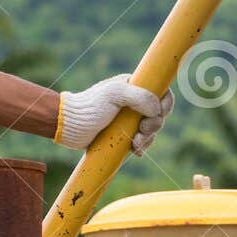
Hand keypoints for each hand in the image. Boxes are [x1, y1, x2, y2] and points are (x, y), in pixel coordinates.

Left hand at [57, 73, 173, 155]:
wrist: (70, 126)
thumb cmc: (90, 106)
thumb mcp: (114, 94)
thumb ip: (139, 96)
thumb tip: (157, 109)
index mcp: (133, 86)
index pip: (161, 92)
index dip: (165, 104)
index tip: (158, 113)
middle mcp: (134, 102)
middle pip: (159, 114)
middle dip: (154, 124)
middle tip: (142, 129)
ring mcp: (129, 119)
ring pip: (151, 130)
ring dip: (147, 138)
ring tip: (134, 142)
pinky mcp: (123, 134)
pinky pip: (141, 141)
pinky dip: (141, 146)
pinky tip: (134, 150)